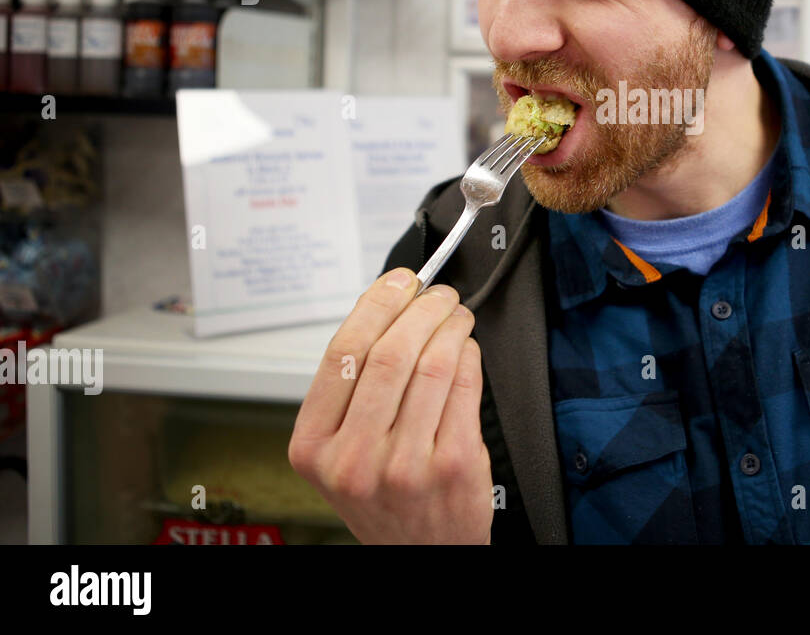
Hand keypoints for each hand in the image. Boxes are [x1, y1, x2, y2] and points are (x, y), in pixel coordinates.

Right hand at [289, 269, 492, 543]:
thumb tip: (388, 309)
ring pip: (432, 364)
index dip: (376, 304)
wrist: (422, 553)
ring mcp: (405, 464)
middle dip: (420, 308)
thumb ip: (353, 391)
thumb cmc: (384, 496)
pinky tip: (466, 349)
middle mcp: (354, 459)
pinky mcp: (452, 464)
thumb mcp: (341, 453)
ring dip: (450, 325)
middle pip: (389, 353)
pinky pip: (463, 386)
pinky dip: (469, 355)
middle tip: (437, 294)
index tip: (398, 282)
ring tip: (455, 316)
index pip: (342, 354)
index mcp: (314, 447)